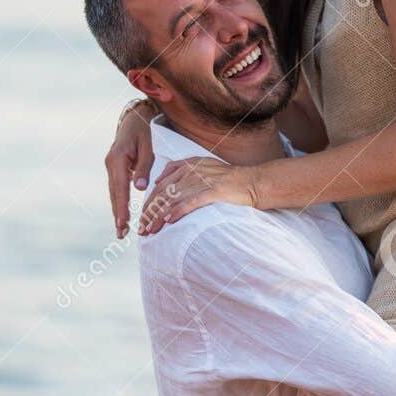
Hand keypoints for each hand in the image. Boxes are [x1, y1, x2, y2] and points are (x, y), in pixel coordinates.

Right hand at [105, 100, 155, 237]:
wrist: (134, 118)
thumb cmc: (143, 131)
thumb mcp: (147, 146)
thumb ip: (144, 167)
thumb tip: (139, 188)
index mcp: (118, 159)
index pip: (120, 188)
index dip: (121, 207)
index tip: (123, 223)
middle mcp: (111, 164)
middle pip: (114, 194)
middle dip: (117, 215)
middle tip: (120, 234)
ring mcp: (111, 167)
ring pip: (114, 193)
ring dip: (117, 211)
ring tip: (121, 230)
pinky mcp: (114, 169)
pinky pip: (116, 188)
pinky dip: (119, 202)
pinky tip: (121, 215)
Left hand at [138, 157, 255, 234]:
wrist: (253, 182)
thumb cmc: (229, 180)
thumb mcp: (203, 168)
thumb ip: (181, 171)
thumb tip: (159, 180)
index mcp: (187, 166)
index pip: (161, 185)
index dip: (149, 202)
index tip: (143, 217)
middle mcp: (192, 171)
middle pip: (163, 193)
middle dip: (150, 212)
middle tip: (142, 229)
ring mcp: (202, 180)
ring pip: (174, 199)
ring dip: (160, 216)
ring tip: (151, 230)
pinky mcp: (213, 191)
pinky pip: (191, 201)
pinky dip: (178, 211)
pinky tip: (169, 221)